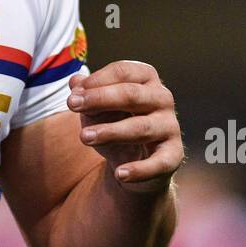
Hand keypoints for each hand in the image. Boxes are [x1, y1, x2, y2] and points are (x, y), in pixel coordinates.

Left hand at [67, 60, 182, 193]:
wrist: (132, 160)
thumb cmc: (113, 122)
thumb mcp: (95, 107)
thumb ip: (85, 93)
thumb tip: (74, 82)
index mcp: (146, 78)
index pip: (123, 72)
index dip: (96, 81)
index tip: (73, 94)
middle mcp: (162, 98)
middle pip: (132, 95)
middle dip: (100, 99)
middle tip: (72, 105)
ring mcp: (170, 126)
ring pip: (140, 128)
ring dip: (110, 132)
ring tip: (84, 137)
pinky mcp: (173, 155)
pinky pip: (158, 163)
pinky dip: (140, 170)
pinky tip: (119, 174)